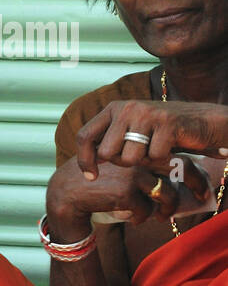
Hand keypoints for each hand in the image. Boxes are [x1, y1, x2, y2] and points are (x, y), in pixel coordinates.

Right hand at [46, 156, 209, 238]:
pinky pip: (145, 210)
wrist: (65, 192)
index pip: (176, 154)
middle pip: (181, 169)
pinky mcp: (126, 192)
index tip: (199, 183)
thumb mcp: (115, 165)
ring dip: (167, 210)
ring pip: (166, 195)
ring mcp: (133, 173)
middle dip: (196, 185)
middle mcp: (138, 156)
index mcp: (138, 147)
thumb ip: (139, 166)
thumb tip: (169, 181)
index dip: (192, 170)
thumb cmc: (91, 180)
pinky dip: (140, 218)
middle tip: (201, 196)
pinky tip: (133, 220)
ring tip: (161, 217)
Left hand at [75, 99, 227, 177]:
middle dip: (122, 162)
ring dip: (143, 161)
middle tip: (140, 155)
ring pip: (129, 158)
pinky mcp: (166, 122)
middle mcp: (126, 108)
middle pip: (107, 153)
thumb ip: (109, 141)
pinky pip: (153, 158)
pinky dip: (162, 159)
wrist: (201, 122)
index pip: (85, 136)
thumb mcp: (130, 131)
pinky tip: (170, 146)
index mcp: (113, 108)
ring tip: (155, 149)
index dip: (84, 159)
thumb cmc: (161, 132)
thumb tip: (86, 165)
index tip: (91, 177)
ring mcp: (146, 113)